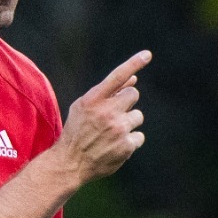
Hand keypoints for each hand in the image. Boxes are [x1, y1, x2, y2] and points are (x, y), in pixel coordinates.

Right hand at [53, 50, 148, 186]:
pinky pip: (139, 136)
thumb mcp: (84, 107)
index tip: (148, 54)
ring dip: (128, 123)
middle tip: (113, 115)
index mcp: (93, 99)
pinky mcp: (126, 146)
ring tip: (112, 133)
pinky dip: (130, 141)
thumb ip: (109, 92)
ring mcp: (118, 129)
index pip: (117, 76)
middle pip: (133, 95)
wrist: (70, 163)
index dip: (134, 63)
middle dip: (126, 103)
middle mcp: (107, 112)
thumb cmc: (77, 131)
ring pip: (138, 116)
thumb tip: (134, 78)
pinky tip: (115, 146)